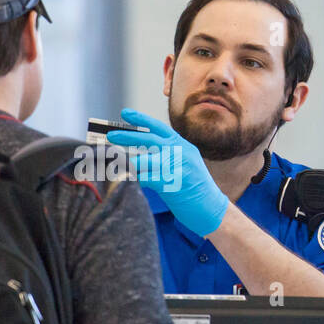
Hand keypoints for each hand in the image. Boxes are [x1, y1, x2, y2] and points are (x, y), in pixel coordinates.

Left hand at [106, 107, 229, 236]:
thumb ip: (166, 158)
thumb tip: (138, 158)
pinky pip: (148, 179)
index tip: (125, 113)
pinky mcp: (174, 184)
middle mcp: (182, 153)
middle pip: (149, 139)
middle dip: (127, 136)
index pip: (159, 128)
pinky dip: (139, 180)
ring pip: (145, 160)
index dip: (141, 119)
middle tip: (110, 135)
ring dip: (129, 162)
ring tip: (118, 162)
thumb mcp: (184, 166)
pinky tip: (135, 182)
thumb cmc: (195, 190)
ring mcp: (178, 168)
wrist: (213, 210)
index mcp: (183, 147)